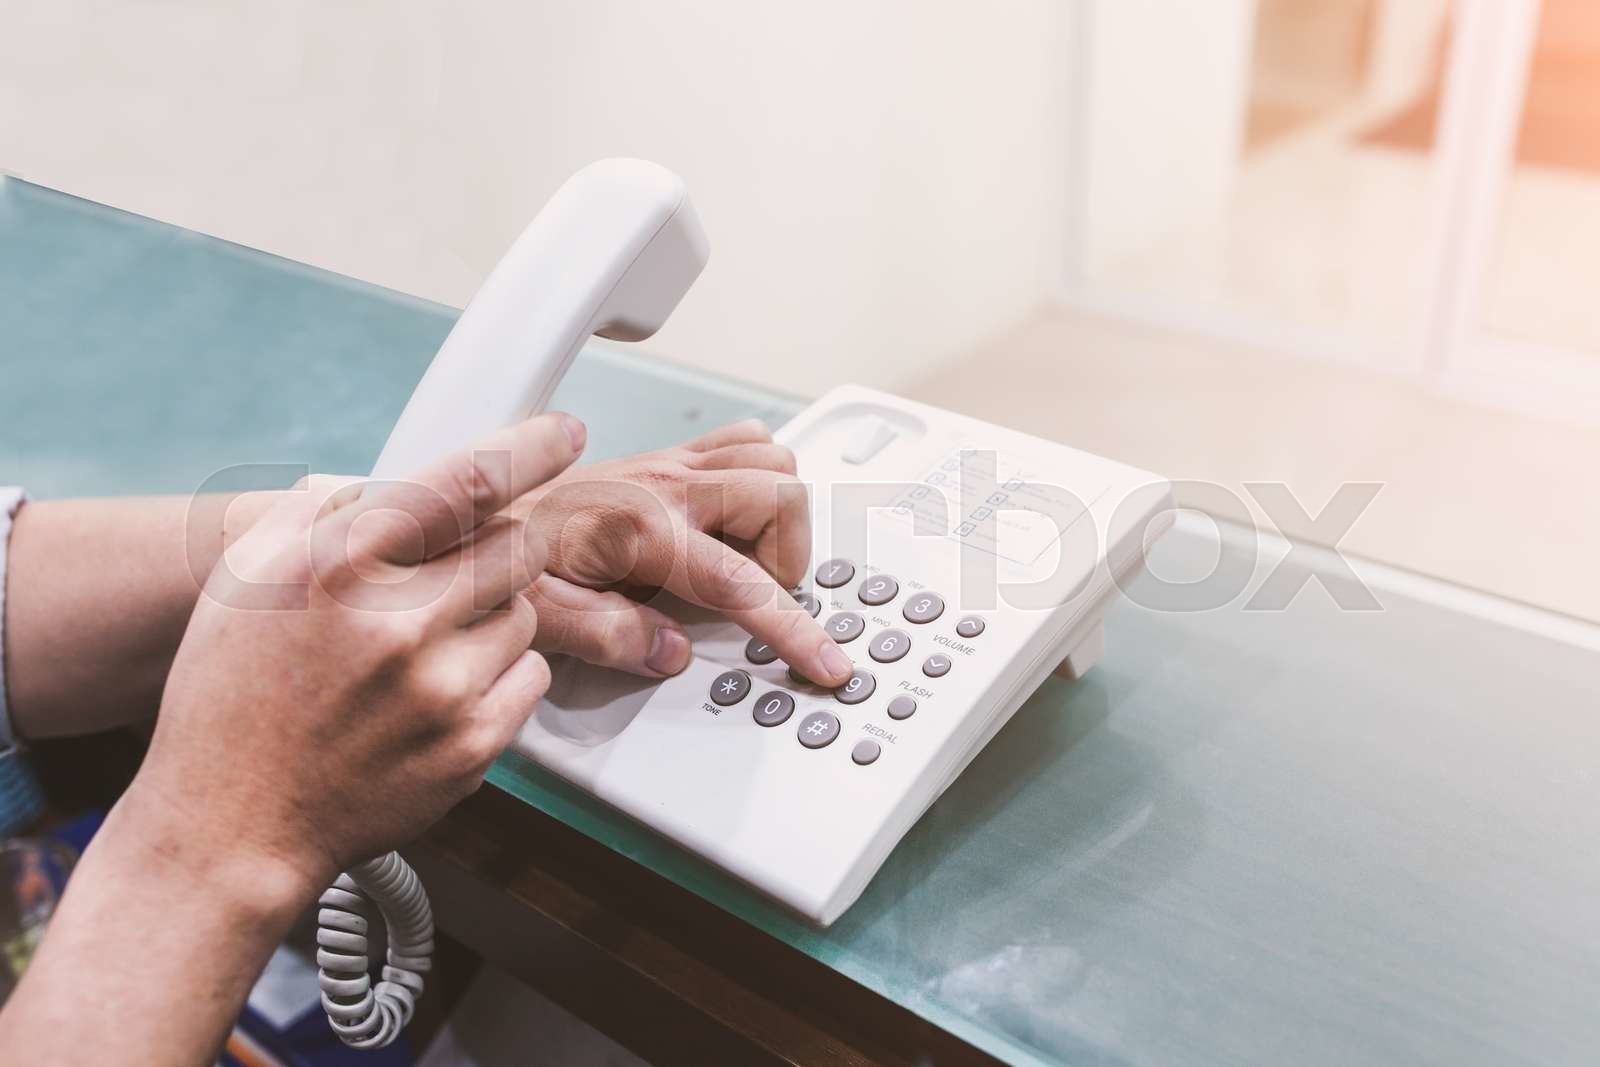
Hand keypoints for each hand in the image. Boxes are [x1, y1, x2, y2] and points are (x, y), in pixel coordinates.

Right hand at [122, 412, 586, 897]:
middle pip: (519, 547)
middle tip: (455, 580)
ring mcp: (440, 691)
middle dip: (498, 552)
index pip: (464, 483)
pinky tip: (441, 696)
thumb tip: (386, 478)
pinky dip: (500, 679)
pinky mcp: (471, 747)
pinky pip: (531, 679)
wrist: (230, 825)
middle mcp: (396, 624)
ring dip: (494, 620)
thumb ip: (319, 512)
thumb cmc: (232, 693)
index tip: (563, 431)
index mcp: (338, 565)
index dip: (528, 448)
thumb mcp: (247, 578)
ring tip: (426, 653)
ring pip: (526, 615)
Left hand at [510, 418, 853, 686]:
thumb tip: (671, 652)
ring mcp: (670, 465)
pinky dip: (759, 473)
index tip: (825, 662)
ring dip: (781, 510)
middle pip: (781, 496)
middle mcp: (666, 486)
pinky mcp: (666, 458)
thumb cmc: (501, 561)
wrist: (473, 513)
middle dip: (793, 554)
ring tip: (755, 556)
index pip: (741, 583)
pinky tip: (736, 517)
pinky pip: (743, 441)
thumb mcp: (542, 616)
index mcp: (644, 531)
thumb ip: (610, 634)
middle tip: (765, 594)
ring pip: (771, 458)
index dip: (792, 629)